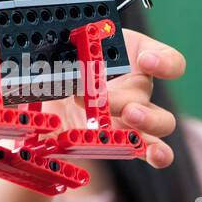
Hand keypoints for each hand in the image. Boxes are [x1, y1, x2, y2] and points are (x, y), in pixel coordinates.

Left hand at [43, 28, 185, 167]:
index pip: (165, 58)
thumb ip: (57, 50)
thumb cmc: (56, 68)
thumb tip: (36, 46)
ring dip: (147, 121)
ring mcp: (135, 116)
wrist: (43, 105)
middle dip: (128, 97)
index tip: (145, 61)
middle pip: (147, 92)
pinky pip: (152, 150)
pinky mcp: (127, 143)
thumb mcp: (55, 55)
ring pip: (161, 122)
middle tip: (105, 101)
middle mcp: (137, 86)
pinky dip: (158, 154)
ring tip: (126, 119)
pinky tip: (153, 155)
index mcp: (130, 57)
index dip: (162, 60)